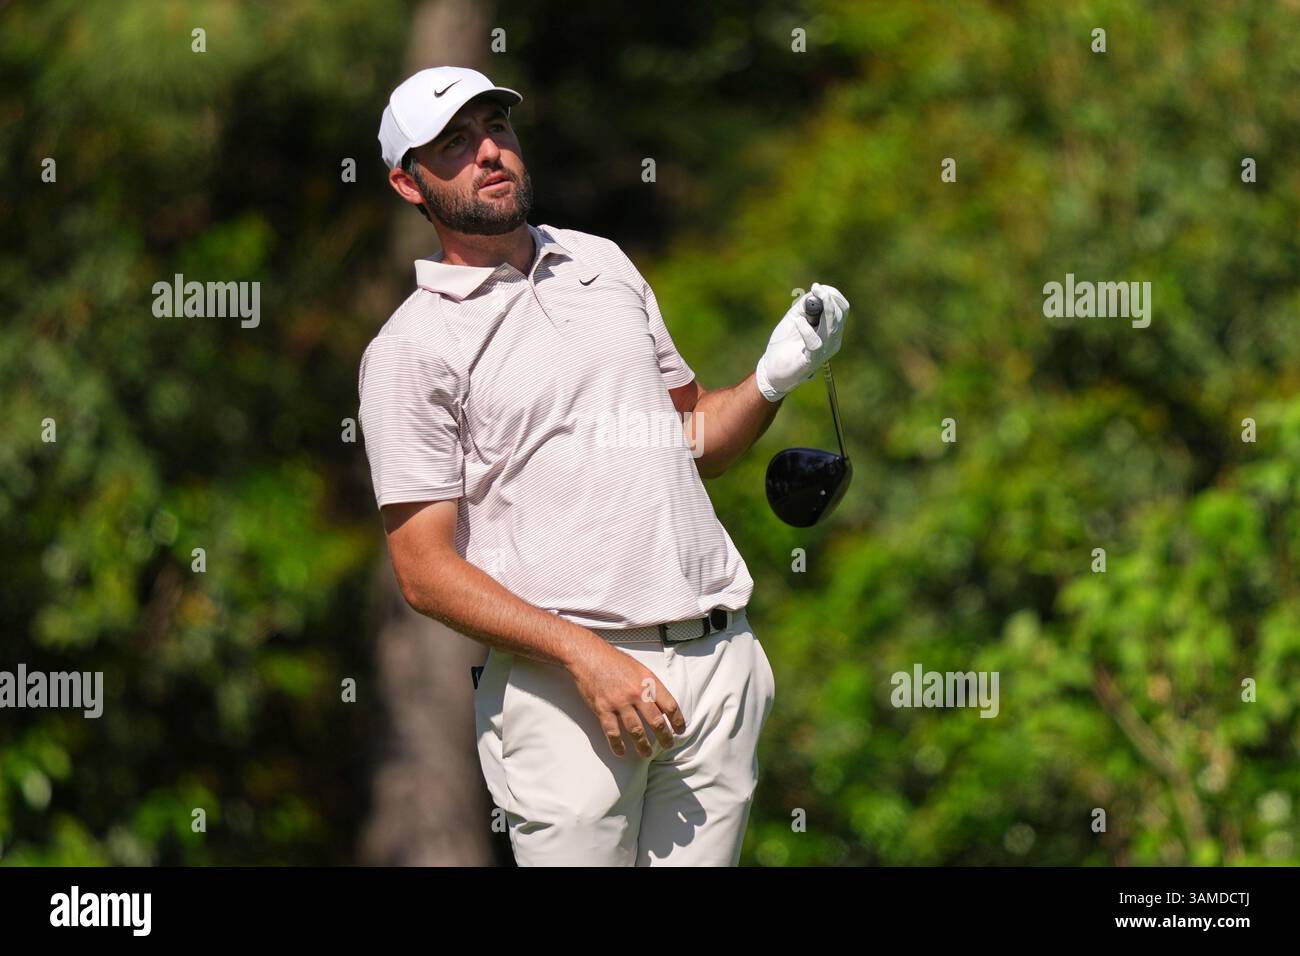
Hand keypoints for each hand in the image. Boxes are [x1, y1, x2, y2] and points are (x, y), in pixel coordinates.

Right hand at [565, 639, 685, 756]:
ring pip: (636, 731)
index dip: (677, 720)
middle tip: (667, 745)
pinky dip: (617, 745)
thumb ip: (650, 686)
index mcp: (648, 681)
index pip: (669, 705)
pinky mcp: (603, 708)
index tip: (680, 729)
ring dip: (643, 745)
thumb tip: (661, 705)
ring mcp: (619, 702)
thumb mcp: (639, 668)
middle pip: (656, 721)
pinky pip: (612, 732)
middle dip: (664, 737)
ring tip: (646, 753)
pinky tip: (621, 752)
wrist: (588, 656)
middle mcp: (636, 692)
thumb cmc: (613, 661)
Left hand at [754, 282, 849, 401]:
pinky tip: (799, 321)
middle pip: (840, 316)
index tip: (818, 287)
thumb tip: (814, 292)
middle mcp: (832, 341)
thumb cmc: (783, 345)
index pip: (842, 310)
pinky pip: (815, 343)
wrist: (771, 371)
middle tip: (816, 288)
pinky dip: (808, 330)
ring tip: (813, 295)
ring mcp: (824, 351)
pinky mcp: (812, 360)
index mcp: (830, 330)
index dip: (834, 296)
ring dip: (824, 308)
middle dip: (829, 299)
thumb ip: (804, 306)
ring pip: (831, 327)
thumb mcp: (794, 319)